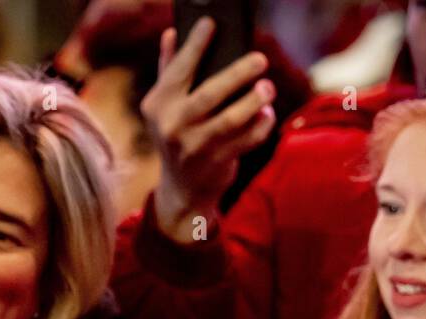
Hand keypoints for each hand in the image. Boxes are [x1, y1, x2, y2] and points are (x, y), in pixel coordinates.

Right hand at [140, 16, 275, 242]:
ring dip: (254, 101)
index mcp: (158, 105)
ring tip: (268, 87)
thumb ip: (168, 71)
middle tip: (260, 59)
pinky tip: (266, 114)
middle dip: (237, 74)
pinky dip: (260, 126)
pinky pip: (246, 140)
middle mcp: (172, 126)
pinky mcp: (217, 163)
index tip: (211, 23)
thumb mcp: (164, 108)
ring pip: (230, 120)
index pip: (177, 70)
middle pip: (209, 94)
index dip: (194, 45)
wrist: (182, 189)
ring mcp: (194, 147)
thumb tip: (170, 33)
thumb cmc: (178, 136)